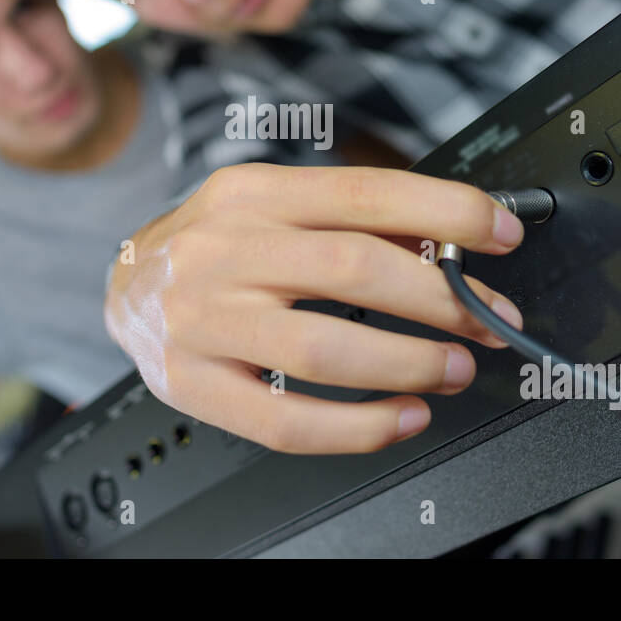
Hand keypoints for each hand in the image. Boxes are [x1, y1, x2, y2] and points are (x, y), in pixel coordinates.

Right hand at [104, 163, 524, 453]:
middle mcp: (221, 249)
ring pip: (323, 349)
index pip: (364, 193)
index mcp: (251, 193)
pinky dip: (359, 428)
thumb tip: (453, 238)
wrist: (121, 285)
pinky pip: (284, 421)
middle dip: (442, 299)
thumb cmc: (212, 243)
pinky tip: (401, 418)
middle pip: (353, 268)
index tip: (499, 233)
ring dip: (410, 363)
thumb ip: (350, 216)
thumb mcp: (271, 205)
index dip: (446, 212)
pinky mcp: (189, 385)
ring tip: (453, 369)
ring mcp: (200, 320)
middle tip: (489, 320)